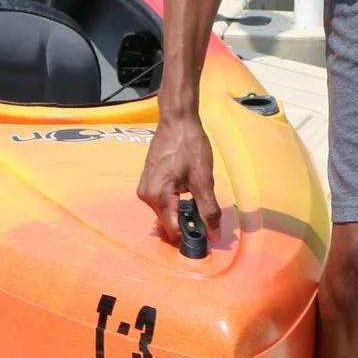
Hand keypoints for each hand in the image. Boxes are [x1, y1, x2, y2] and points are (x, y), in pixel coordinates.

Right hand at [137, 116, 218, 234]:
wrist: (177, 120)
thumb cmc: (190, 147)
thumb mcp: (203, 180)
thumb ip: (208, 211)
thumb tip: (214, 237)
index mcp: (158, 197)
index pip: (173, 231)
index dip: (190, 235)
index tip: (206, 233)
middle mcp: (146, 196)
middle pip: (168, 221)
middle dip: (186, 221)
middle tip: (205, 210)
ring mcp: (144, 187)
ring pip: (165, 211)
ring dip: (181, 210)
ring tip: (196, 196)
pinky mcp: (147, 180)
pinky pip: (161, 199)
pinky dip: (174, 200)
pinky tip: (186, 189)